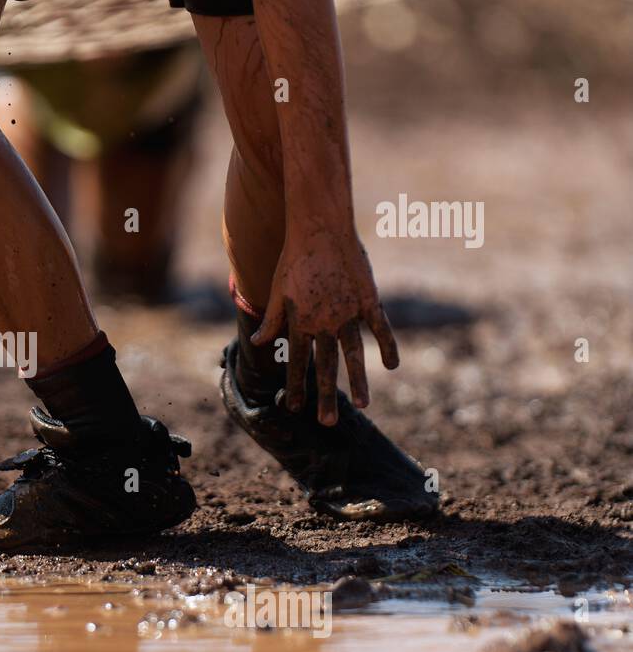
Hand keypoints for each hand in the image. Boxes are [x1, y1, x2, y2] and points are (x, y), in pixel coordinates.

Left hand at [251, 228, 399, 425]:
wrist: (320, 229)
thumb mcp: (276, 290)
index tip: (293, 408)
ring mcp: (348, 312)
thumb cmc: (293, 258)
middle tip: (327, 423)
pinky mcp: (368, 299)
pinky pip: (381, 328)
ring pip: (354, 354)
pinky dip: (388, 347)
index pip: (296, 362)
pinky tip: (392, 366)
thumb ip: (271, 319)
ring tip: (363, 405)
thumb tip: (259, 340)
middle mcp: (324, 322)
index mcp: (299, 322)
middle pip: (325, 366)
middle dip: (325, 396)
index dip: (295, 386)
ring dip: (358, 381)